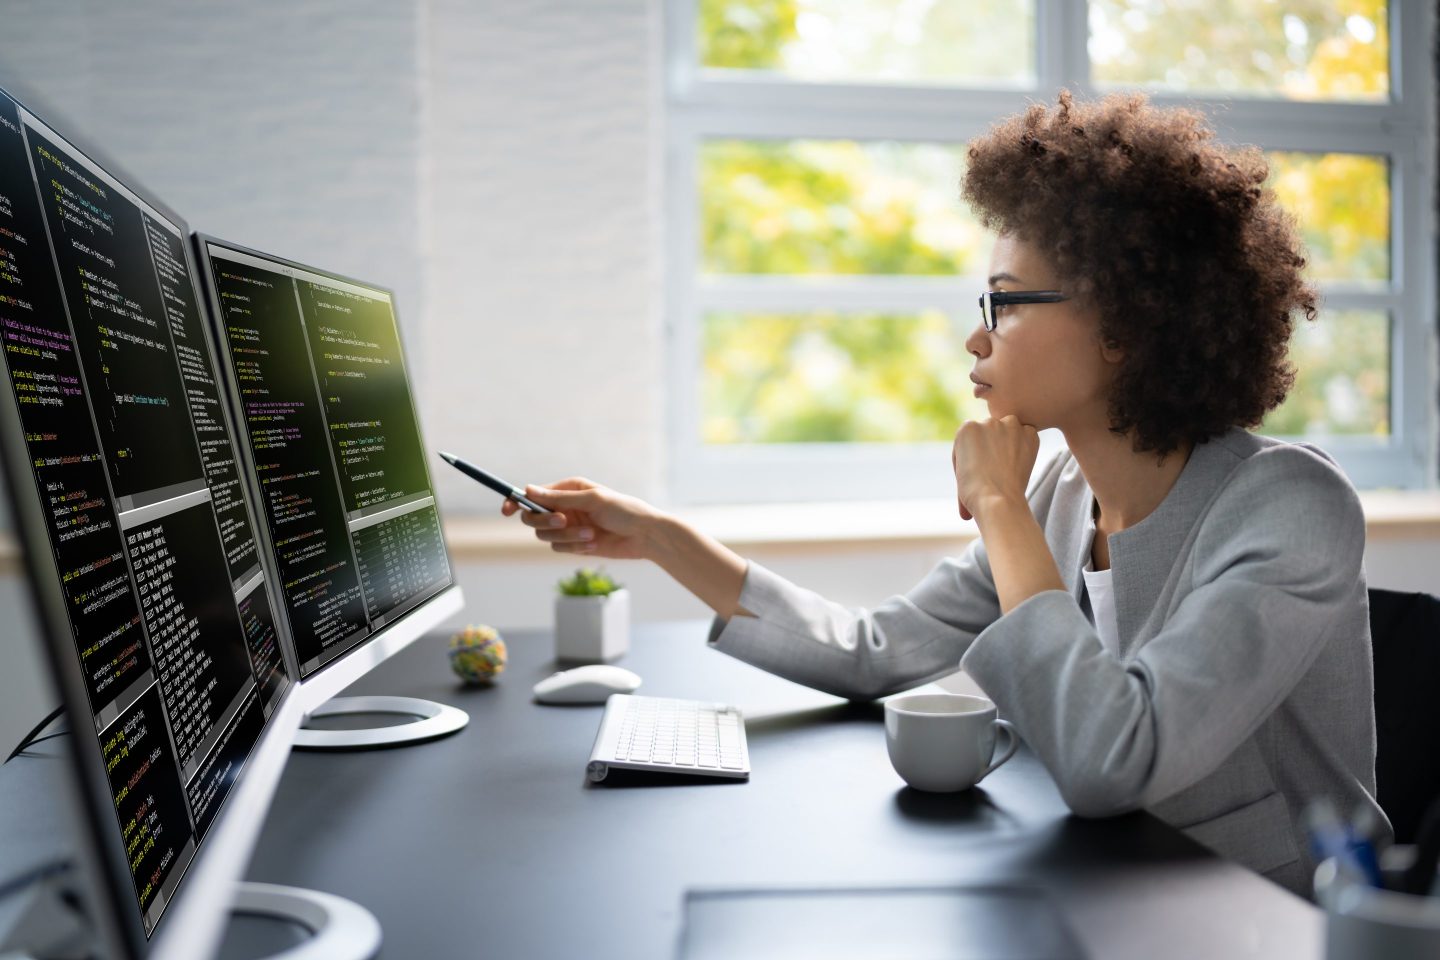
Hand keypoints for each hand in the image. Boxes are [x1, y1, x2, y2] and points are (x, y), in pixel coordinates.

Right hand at [501, 477, 660, 559]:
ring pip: (546, 536)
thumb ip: (559, 498)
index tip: (507, 511)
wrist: (645, 536)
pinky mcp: (575, 544)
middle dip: (546, 522)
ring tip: (591, 535)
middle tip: (564, 521)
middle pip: (533, 518)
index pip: (532, 495)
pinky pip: (559, 548)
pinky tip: (594, 543)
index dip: (516, 502)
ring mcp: (569, 526)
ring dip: (567, 537)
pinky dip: (574, 548)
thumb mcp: (592, 500)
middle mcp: (565, 506)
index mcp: (568, 489)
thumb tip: (528, 490)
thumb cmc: (625, 510)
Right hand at [951, 416, 1038, 522]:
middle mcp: (987, 421)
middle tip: (995, 469)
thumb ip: (972, 454)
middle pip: (991, 432)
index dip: (975, 454)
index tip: (979, 468)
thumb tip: (984, 460)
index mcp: (966, 428)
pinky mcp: (1029, 434)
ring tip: (1008, 467)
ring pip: (1010, 431)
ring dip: (1010, 443)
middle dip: (993, 447)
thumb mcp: (962, 468)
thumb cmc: (973, 491)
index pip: (973, 437)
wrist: (995, 501)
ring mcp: (1010, 426)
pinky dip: (1027, 446)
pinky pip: (1029, 435)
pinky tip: (1020, 463)